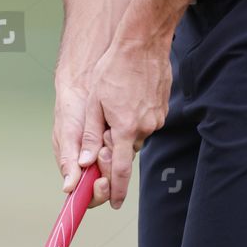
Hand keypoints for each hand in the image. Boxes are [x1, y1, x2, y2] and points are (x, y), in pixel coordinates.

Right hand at [54, 81, 111, 207]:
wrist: (86, 82)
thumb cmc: (71, 109)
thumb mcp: (68, 134)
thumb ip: (69, 160)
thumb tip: (69, 187)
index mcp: (75, 167)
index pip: (87, 194)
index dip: (96, 193)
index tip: (102, 182)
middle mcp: (91, 163)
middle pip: (106, 183)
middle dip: (108, 170)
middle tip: (104, 152)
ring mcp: (104, 152)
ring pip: (117, 167)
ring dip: (115, 156)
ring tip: (107, 136)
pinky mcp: (118, 141)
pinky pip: (125, 151)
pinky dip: (122, 144)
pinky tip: (114, 131)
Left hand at [78, 37, 172, 207]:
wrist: (143, 42)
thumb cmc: (113, 69)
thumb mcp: (94, 103)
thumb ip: (90, 135)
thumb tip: (84, 163)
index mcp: (125, 129)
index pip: (120, 170)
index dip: (117, 191)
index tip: (114, 204)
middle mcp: (144, 128)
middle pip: (125, 152)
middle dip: (113, 148)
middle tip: (102, 131)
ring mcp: (156, 119)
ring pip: (134, 136)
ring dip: (122, 130)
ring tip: (115, 104)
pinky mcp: (162, 110)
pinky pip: (144, 123)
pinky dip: (133, 118)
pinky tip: (127, 98)